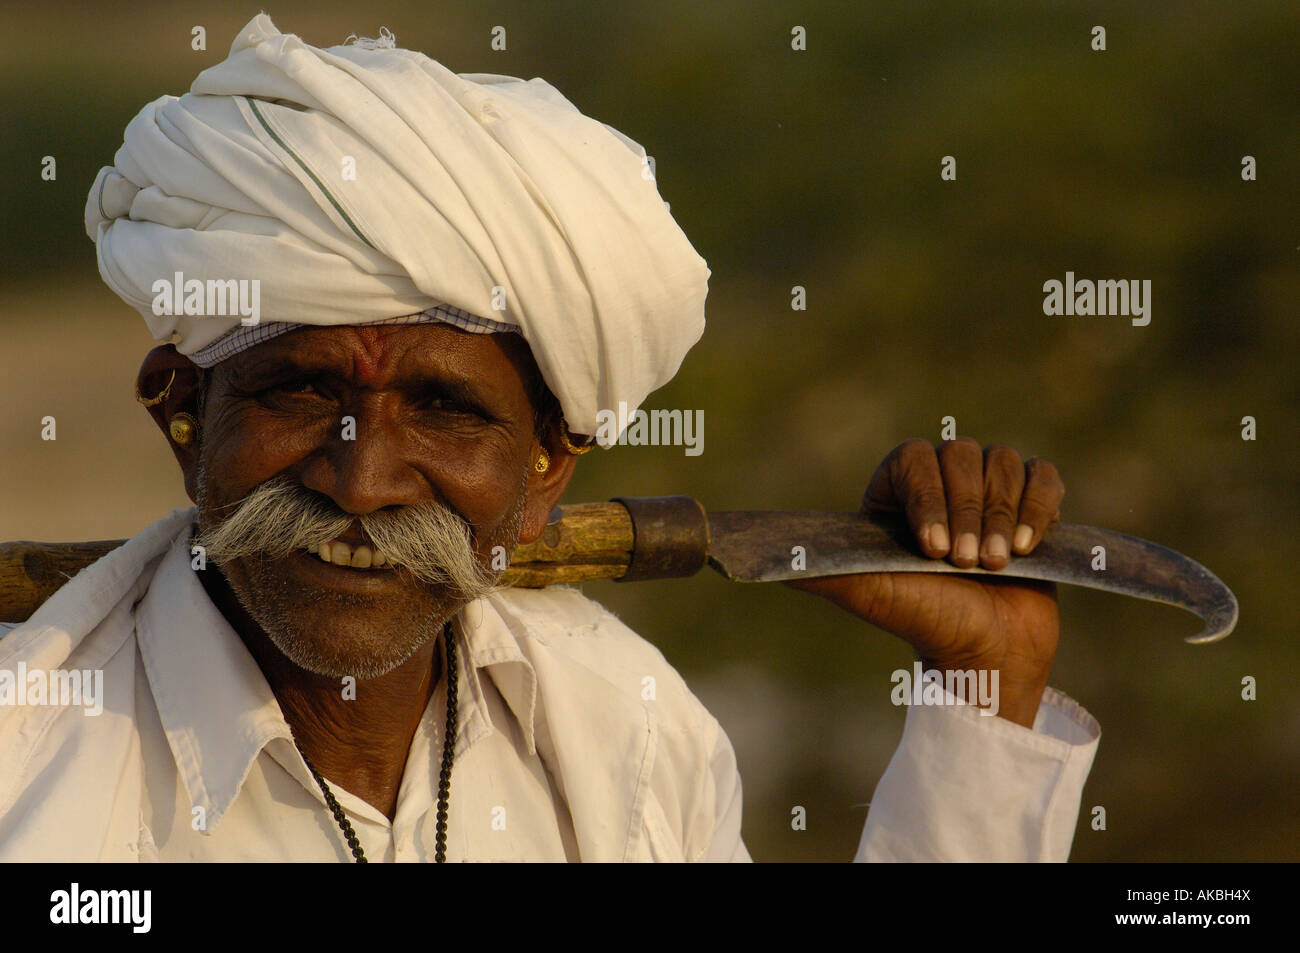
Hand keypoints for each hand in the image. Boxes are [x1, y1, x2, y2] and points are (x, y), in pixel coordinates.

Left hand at [785, 437, 1064, 727]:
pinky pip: (1043, 475)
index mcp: (897, 493)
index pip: (913, 457)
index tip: (934, 550)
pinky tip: (1026, 547)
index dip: (929, 496)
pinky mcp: (1030, 504)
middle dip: (969, 512)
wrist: (985, 655)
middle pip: (962, 454)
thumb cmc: (923, 622)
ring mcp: (988, 492)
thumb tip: (753, 560)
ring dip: (1002, 516)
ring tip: (997, 564)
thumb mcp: (865, 592)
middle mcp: (942, 484)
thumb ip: (819, 568)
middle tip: (967, 565)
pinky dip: (1039, 507)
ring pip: (1004, 462)